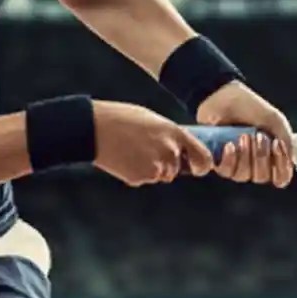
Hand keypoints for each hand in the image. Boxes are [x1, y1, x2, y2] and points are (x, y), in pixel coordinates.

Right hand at [93, 100, 214, 186]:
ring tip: (131, 151)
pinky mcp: (140, 178)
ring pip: (160, 175)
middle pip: (175, 168)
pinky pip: (144, 179)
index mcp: (174, 134)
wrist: (93, 128)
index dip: (201, 165)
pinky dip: (135, 172)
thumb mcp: (152, 119)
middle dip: (164, 163)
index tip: (196, 167)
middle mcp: (169, 152)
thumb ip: (170, 135)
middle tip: (143, 148)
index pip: (203, 158)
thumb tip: (180, 148)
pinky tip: (123, 158)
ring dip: (150, 168)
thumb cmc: (121, 118)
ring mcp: (155, 167)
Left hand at [196, 81, 294, 187]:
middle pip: (261, 177)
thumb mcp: (275, 120)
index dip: (281, 167)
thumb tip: (291, 161)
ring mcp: (235, 162)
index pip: (280, 177)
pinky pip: (224, 171)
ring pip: (243, 175)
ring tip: (242, 135)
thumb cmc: (250, 107)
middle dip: (260, 156)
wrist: (224, 95)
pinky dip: (229, 159)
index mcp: (271, 156)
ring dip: (244, 155)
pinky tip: (229, 145)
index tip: (276, 145)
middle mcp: (253, 163)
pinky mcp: (217, 159)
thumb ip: (288, 141)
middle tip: (257, 136)